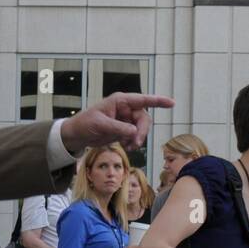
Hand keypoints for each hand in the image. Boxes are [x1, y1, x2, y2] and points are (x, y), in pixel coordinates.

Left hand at [59, 92, 174, 153]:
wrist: (77, 135)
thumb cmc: (85, 124)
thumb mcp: (101, 125)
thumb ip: (118, 127)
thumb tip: (134, 132)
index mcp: (120, 101)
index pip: (142, 100)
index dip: (158, 101)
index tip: (172, 103)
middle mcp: (125, 109)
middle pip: (144, 119)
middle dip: (142, 131)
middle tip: (135, 143)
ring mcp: (125, 120)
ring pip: (141, 129)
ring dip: (138, 139)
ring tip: (129, 147)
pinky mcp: (123, 130)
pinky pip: (135, 136)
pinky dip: (133, 143)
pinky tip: (126, 148)